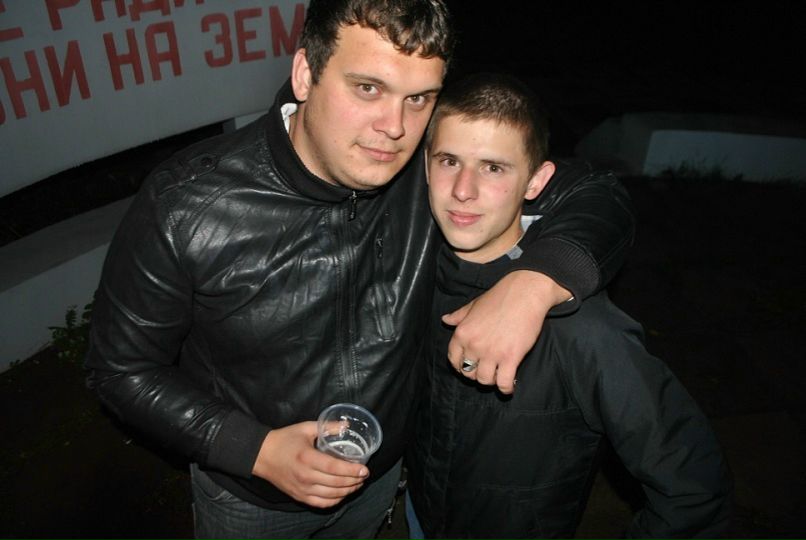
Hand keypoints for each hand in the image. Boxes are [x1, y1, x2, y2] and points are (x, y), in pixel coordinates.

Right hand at [251, 421, 368, 507]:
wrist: (262, 455)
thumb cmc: (284, 439)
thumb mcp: (305, 428)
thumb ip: (327, 427)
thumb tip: (346, 425)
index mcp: (307, 458)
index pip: (334, 468)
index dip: (352, 470)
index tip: (364, 469)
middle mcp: (305, 476)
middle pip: (336, 483)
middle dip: (354, 481)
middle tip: (364, 475)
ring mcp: (302, 489)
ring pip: (331, 495)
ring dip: (348, 491)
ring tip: (357, 483)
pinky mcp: (299, 496)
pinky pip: (321, 503)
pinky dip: (335, 500)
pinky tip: (343, 493)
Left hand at [443, 271, 570, 393]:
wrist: (525, 293)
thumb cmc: (500, 297)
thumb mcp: (473, 305)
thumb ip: (459, 316)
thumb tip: (445, 319)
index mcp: (462, 333)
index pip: (453, 359)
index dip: (460, 365)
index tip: (470, 366)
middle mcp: (474, 345)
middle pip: (468, 373)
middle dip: (476, 373)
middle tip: (487, 369)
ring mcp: (492, 353)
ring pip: (484, 380)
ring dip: (491, 380)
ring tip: (498, 374)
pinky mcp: (511, 357)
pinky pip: (504, 383)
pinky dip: (506, 388)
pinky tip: (509, 385)